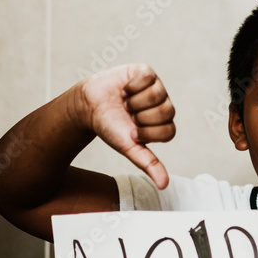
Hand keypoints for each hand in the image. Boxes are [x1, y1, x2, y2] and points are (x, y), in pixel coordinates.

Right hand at [77, 63, 175, 188]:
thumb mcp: (128, 147)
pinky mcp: (146, 72)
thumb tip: (164, 185)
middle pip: (166, 112)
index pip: (169, 131)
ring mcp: (157, 88)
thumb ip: (148, 163)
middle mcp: (163, 106)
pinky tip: (125, 89)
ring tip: (125, 102)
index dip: (148, 133)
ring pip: (158, 94)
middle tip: (128, 115)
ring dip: (135, 101)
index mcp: (162, 125)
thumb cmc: (110, 127)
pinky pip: (148, 77)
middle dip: (141, 116)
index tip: (132, 132)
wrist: (88, 106)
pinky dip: (132, 85)